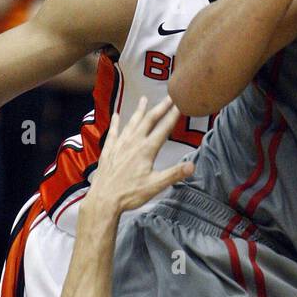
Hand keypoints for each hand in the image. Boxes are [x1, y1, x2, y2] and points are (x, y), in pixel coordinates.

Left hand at [84, 97, 194, 216]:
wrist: (104, 199)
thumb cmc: (130, 194)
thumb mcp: (156, 185)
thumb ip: (174, 174)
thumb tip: (192, 166)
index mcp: (147, 150)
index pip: (164, 129)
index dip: (173, 115)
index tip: (180, 103)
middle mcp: (133, 143)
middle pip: (149, 120)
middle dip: (160, 108)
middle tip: (169, 97)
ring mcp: (120, 144)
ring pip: (132, 123)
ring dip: (139, 111)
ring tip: (144, 99)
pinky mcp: (109, 150)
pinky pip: (114, 131)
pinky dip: (116, 122)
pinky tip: (116, 115)